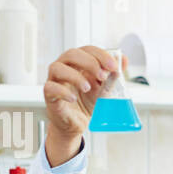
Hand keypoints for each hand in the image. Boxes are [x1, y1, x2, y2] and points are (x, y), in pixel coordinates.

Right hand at [42, 46, 124, 165]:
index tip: (113, 66)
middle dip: (89, 62)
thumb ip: (112, 76)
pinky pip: (50, 88)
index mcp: (78, 63)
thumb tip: (123, 60)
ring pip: (57, 68)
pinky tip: (73, 98)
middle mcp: (65, 68)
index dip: (101, 55)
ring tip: (88, 88)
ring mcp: (55, 80)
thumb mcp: (104, 89)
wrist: (78, 123)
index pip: (87, 50)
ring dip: (75, 76)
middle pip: (71, 54)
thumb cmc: (87, 103)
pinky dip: (62, 91)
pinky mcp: (49, 95)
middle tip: (102, 75)